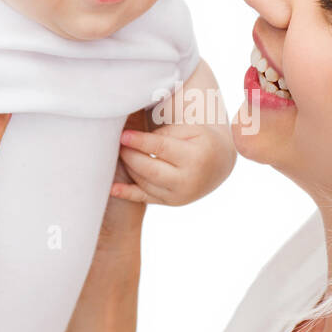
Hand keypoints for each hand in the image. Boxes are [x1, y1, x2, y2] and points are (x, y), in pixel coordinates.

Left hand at [113, 117, 233, 205]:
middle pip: (150, 169)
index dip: (140, 141)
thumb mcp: (189, 128)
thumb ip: (165, 131)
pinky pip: (145, 198)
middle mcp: (190, 180)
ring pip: (145, 183)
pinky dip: (127, 193)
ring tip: (119, 154)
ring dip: (128, 168)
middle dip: (130, 156)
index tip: (123, 135)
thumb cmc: (199, 139)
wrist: (219, 162)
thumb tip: (134, 133)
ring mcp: (181, 195)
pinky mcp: (173, 202)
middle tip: (116, 144)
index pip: (161, 148)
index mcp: (197, 157)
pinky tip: (112, 188)